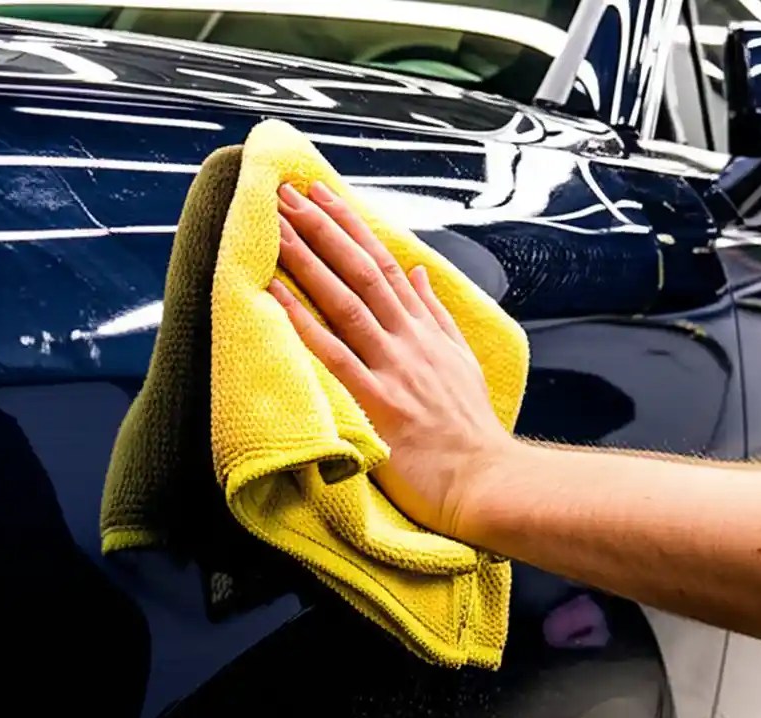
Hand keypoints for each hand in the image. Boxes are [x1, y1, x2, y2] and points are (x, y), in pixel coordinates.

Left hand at [269, 181, 515, 540]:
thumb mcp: (461, 361)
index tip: (323, 195)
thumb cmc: (468, 430)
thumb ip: (437, 315)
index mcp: (427, 330)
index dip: (352, 226)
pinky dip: (303, 320)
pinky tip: (276, 292)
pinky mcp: (378, 402)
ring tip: (276, 227)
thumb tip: (420, 273)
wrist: (485, 480)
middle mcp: (409, 340)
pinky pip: (333, 353)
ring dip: (309, 260)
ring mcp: (394, 368)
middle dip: (323, 228)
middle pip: (362, 271)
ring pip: (346, 301)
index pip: (386, 264)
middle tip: (287, 194)